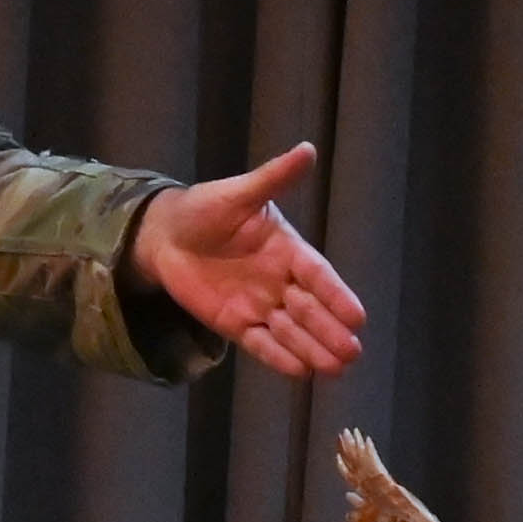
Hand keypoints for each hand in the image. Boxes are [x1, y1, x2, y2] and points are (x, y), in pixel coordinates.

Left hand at [129, 141, 368, 378]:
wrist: (164, 235)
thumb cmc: (205, 209)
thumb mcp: (239, 193)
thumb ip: (273, 179)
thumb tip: (307, 150)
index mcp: (288, 250)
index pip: (319, 276)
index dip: (337, 295)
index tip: (358, 316)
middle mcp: (280, 282)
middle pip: (311, 310)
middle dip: (331, 331)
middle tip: (353, 353)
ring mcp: (259, 305)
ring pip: (291, 332)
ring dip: (312, 349)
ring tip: (334, 370)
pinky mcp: (235, 323)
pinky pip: (260, 343)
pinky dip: (278, 357)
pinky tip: (300, 372)